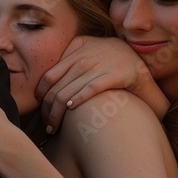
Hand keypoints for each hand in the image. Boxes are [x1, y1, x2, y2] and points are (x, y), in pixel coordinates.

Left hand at [36, 36, 160, 133]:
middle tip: (44, 124)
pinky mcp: (114, 75)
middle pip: (55, 88)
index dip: (40, 94)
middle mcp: (84, 58)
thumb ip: (69, 58)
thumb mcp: (87, 50)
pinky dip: (76, 101)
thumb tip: (45, 79)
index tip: (38, 108)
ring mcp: (98, 66)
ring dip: (57, 114)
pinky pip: (89, 90)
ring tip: (52, 128)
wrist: (138, 59)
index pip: (48, 76)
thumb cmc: (108, 59)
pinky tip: (70, 111)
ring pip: (67, 93)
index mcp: (75, 51)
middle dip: (46, 110)